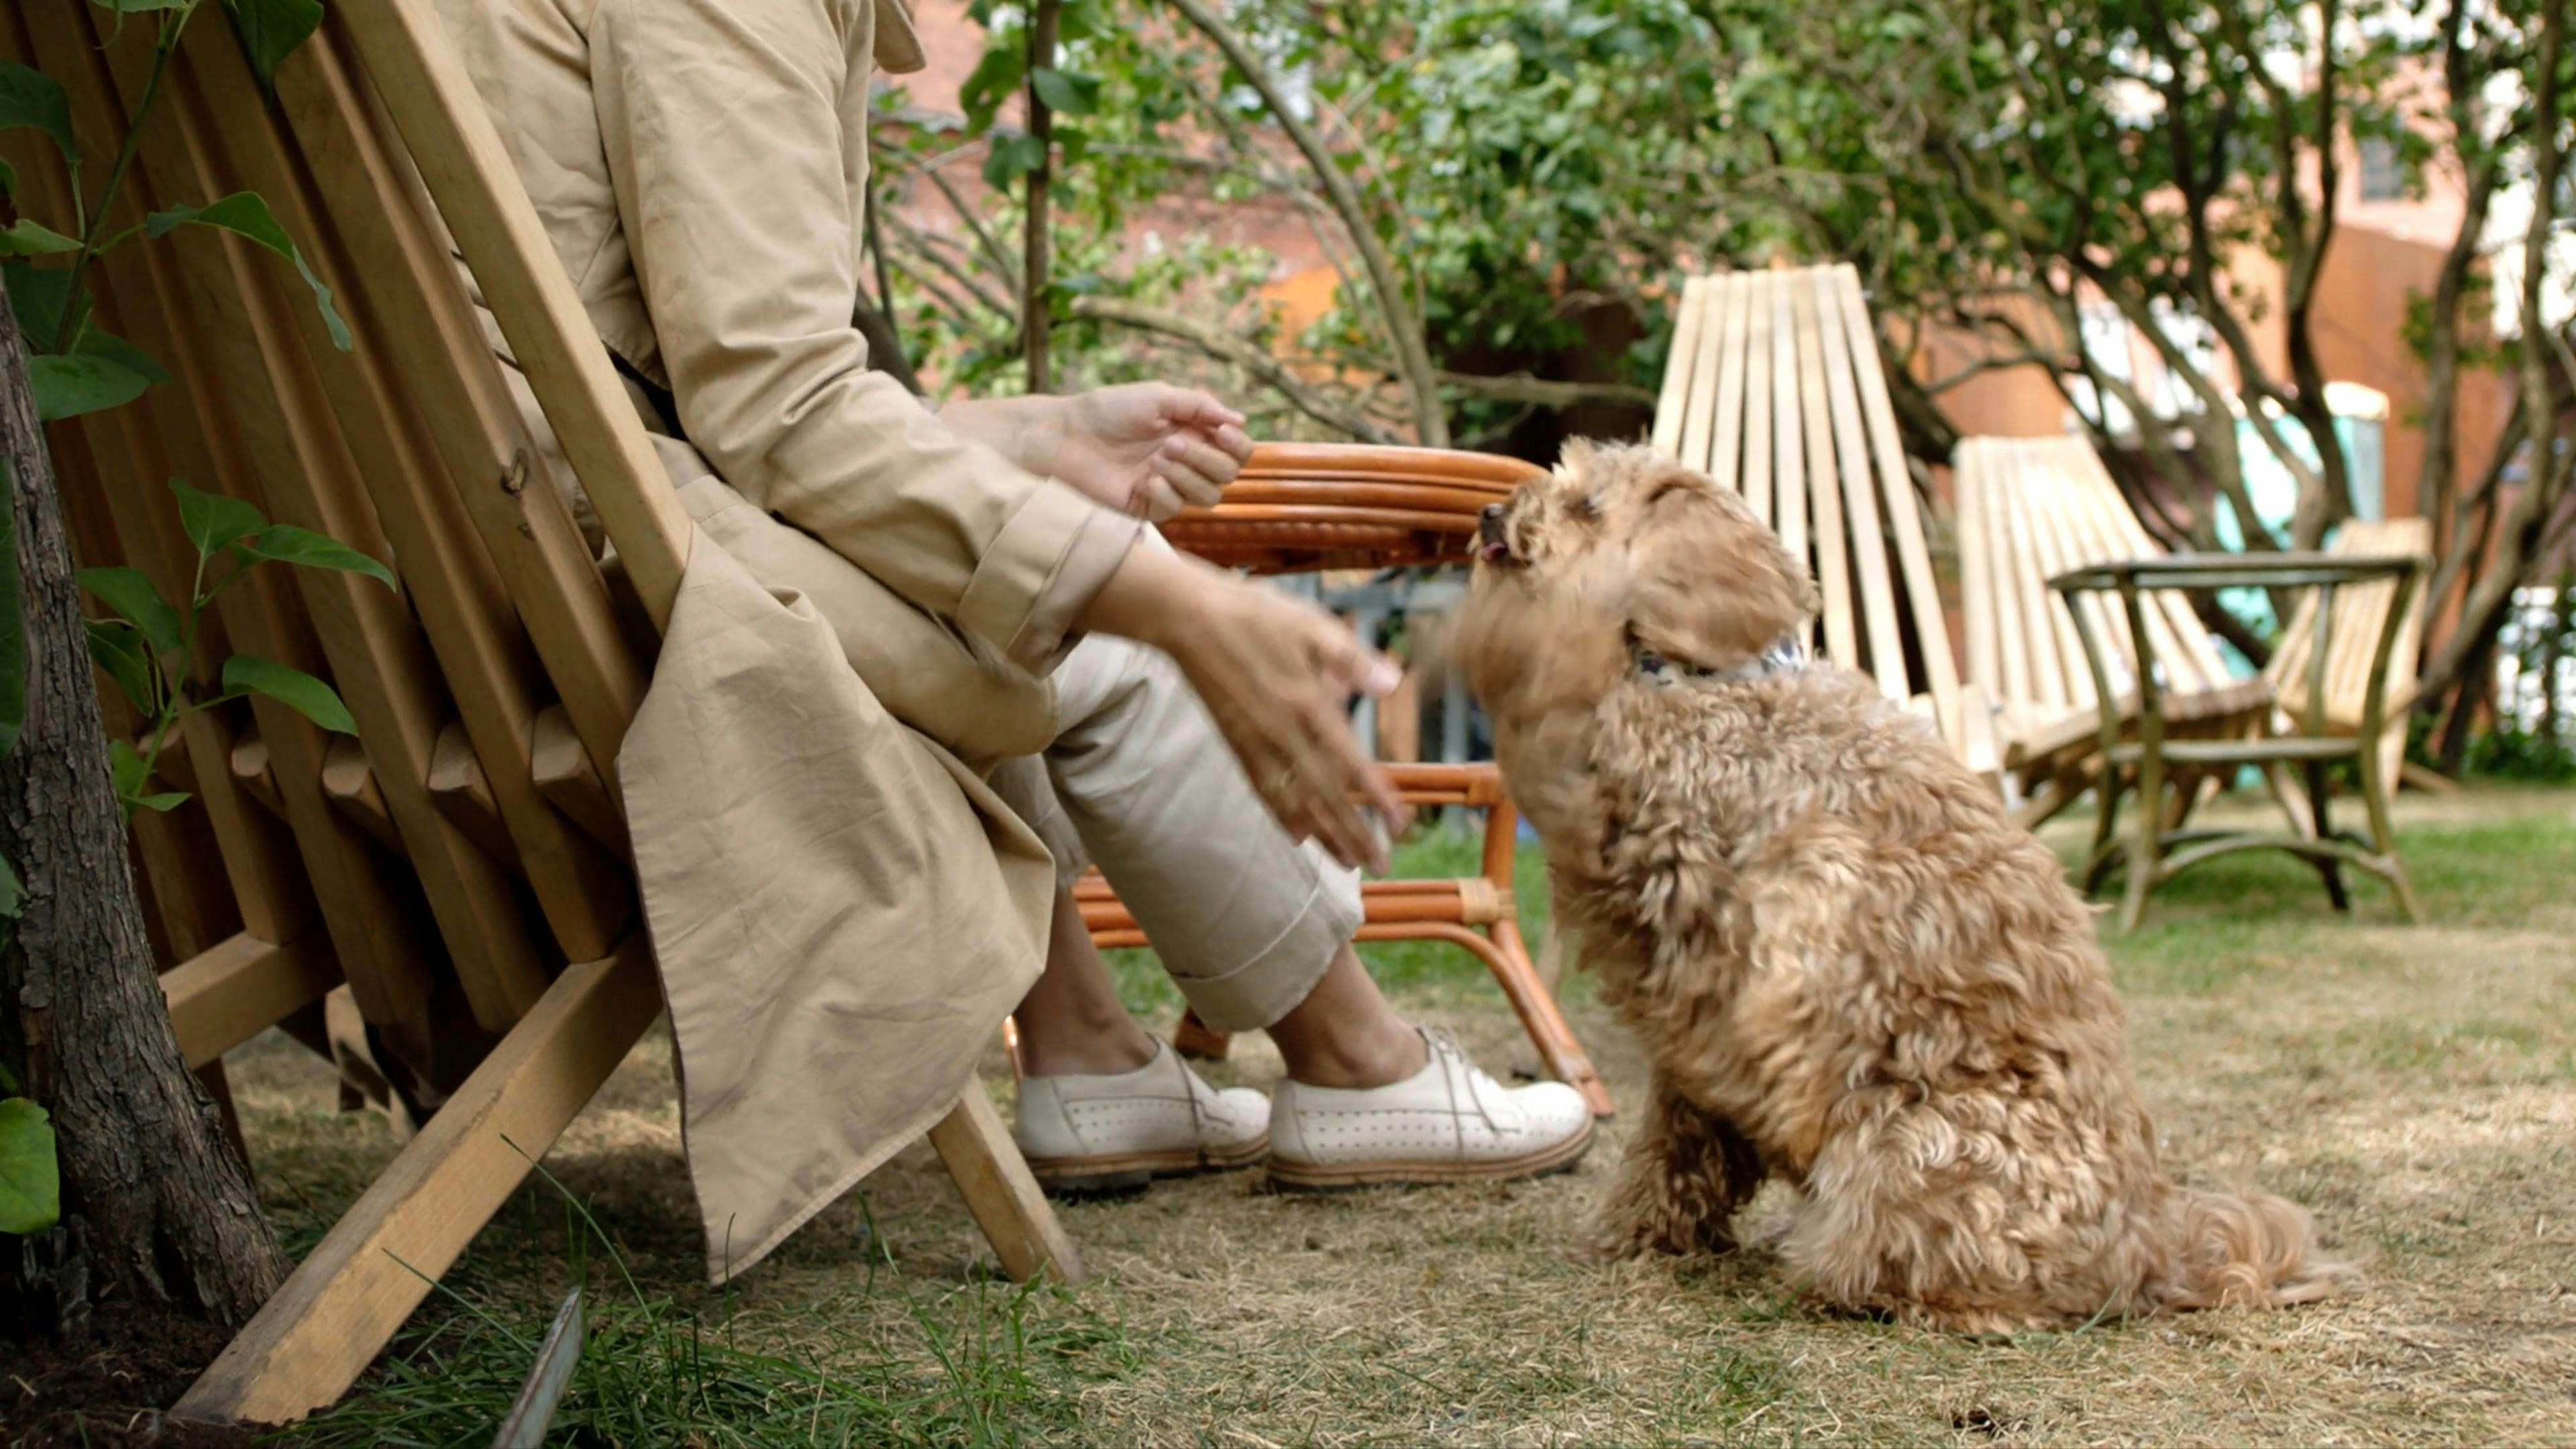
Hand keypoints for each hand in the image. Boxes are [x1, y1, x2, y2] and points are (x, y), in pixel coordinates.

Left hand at [1044, 384, 1254, 520]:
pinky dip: (1167, 492)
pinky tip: (1146, 480)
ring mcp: (1170, 486)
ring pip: (1209, 497)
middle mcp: (1187, 462)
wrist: (1068, 436)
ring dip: (1190, 476)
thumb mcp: (1158, 396)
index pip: (1236, 450)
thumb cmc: (1109, 410)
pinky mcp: (1149, 507)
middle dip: (1207, 458)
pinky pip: (1176, 508)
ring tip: (1158, 459)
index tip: (1220, 432)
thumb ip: (1199, 405)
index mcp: (1194, 433)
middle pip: (1228, 474)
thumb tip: (1239, 420)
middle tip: (1172, 443)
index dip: (1237, 444)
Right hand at [1079, 546, 1408, 870]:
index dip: (1378, 798)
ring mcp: (1256, 742)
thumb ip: (1352, 659)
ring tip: (1347, 862)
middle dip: (1354, 833)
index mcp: (1309, 704)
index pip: (1352, 764)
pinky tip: (1296, 835)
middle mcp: (1284, 733)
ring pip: (1295, 801)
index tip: (1402, 827)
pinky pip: (1262, 789)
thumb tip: (1393, 684)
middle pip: (1325, 796)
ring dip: (1323, 835)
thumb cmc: (1255, 614)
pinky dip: (1281, 815)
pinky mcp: (1235, 742)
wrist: (1187, 618)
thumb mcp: (1311, 624)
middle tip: (1379, 865)